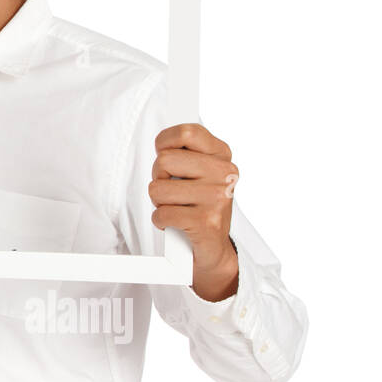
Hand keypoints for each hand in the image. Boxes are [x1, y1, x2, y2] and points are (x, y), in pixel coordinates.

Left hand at [149, 123, 239, 298]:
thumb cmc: (199, 206)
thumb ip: (184, 153)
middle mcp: (224, 174)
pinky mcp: (206, 222)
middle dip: (159, 178)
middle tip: (172, 191)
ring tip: (176, 208)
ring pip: (157, 189)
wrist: (213, 249)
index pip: (187, 132)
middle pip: (164, 161)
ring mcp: (217, 197)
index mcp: (222, 156)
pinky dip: (161, 221)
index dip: (165, 143)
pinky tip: (175, 224)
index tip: (164, 154)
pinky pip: (162, 214)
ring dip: (159, 203)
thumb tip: (161, 144)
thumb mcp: (198, 172)